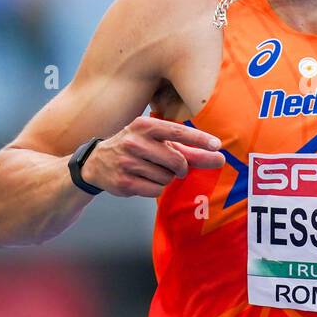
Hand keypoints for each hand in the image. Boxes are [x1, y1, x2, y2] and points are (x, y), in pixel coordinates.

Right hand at [81, 115, 224, 197]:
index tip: (217, 145)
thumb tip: (220, 158)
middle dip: (180, 168)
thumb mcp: (158, 142)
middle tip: (173, 167)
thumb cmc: (136, 149)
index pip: (178, 132)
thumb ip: (190, 150)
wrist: (97, 163)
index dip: (199, 139)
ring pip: (167, 178)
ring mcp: (127, 162)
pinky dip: (155, 188)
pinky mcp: (124, 182)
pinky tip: (142, 180)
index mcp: (145, 125)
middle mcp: (135, 141)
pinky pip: (156, 190)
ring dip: (165, 178)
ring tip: (149, 170)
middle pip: (177, 161)